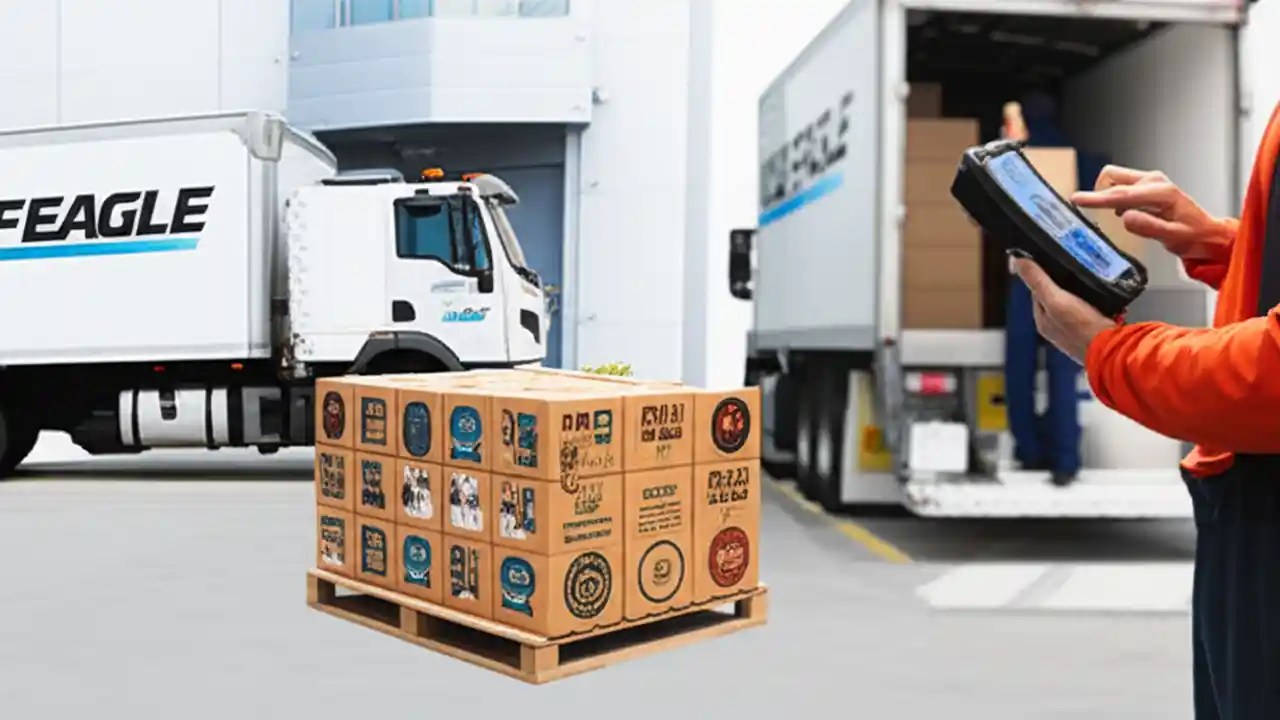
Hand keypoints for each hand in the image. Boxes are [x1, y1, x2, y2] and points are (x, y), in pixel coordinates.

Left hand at [1011, 257, 1118, 364]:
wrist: (1112, 349)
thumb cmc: (1081, 326)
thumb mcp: (1055, 298)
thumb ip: (1037, 280)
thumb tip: (1016, 261)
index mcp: (1042, 321)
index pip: (1037, 293)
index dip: (1044, 277)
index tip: (1055, 264)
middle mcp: (1056, 329)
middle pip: (1056, 299)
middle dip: (1065, 286)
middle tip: (1077, 271)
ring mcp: (1075, 333)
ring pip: (1074, 306)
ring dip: (1082, 294)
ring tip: (1092, 282)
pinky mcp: (1094, 334)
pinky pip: (1092, 313)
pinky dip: (1096, 304)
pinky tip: (1104, 299)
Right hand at [1071, 165, 1233, 262]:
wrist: (1207, 234)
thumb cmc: (1194, 236)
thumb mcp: (1173, 237)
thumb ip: (1149, 227)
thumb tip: (1126, 217)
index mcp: (1161, 193)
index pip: (1122, 195)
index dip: (1096, 198)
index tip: (1077, 199)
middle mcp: (1155, 181)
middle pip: (1113, 177)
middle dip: (1101, 193)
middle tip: (1098, 211)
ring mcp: (1151, 181)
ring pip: (1116, 180)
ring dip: (1111, 197)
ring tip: (1127, 217)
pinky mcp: (1148, 185)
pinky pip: (1123, 186)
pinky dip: (1118, 199)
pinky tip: (1132, 214)